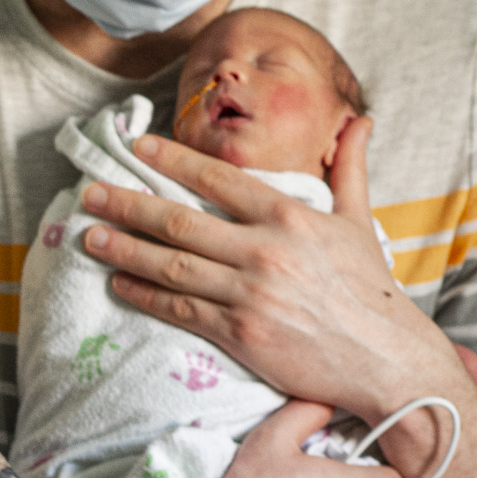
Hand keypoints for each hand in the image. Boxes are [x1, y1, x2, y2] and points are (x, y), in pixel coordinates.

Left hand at [79, 120, 456, 422]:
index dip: (174, 160)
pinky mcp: (239, 334)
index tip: (138, 147)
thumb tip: (360, 119)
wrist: (386, 358)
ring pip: (171, 266)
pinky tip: (119, 283)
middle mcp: (264, 251)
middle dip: (128, 205)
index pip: (218, 178)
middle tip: (90, 193)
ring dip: (124, 250)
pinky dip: (144, 295)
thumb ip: (351, 168)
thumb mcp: (361, 221)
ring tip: (90, 237)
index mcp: (290, 217)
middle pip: (180, 222)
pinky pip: (180, 309)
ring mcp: (249, 294)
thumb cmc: (370, 290)